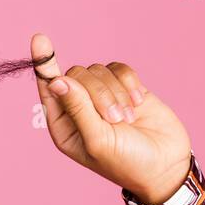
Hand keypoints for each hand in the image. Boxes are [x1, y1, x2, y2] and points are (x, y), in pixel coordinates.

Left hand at [31, 33, 192, 204]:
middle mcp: (79, 108)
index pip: (48, 88)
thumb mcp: (98, 140)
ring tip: (128, 119)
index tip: (39, 39)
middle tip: (115, 119)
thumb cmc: (126, 162)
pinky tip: (138, 103)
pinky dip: (129, 82)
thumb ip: (77, 108)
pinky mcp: (126, 87)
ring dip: (116, 92)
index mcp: (63, 125)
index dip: (44, 64)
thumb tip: (56, 80)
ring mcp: (103, 96)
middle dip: (98, 93)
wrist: (165, 165)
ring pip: (99, 70)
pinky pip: (120, 69)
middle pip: (77, 75)